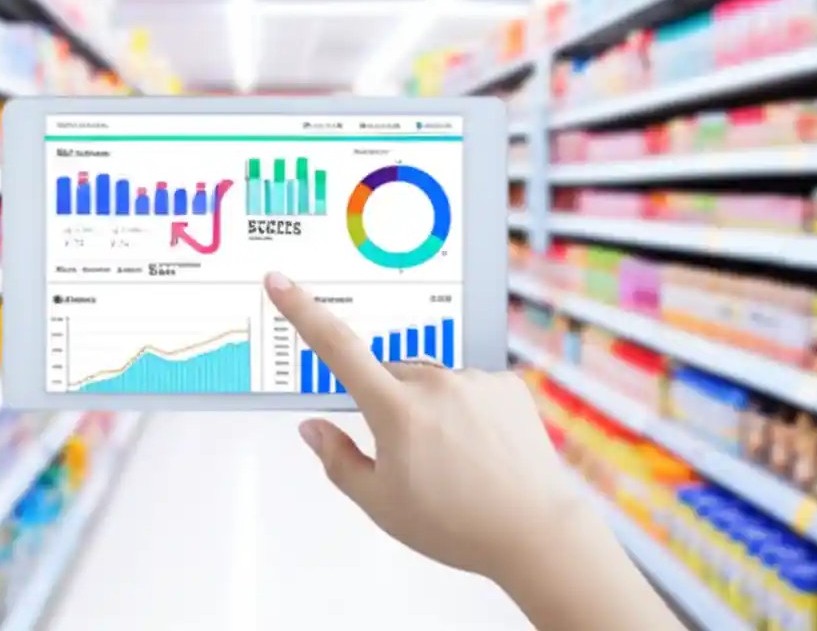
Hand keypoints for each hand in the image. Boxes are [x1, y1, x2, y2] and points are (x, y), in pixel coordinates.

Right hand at [264, 272, 578, 582]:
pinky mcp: (507, 384)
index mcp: (396, 410)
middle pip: (390, 375)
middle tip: (410, 455)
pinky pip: (471, 386)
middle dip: (388, 402)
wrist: (536, 532)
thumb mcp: (380, 504)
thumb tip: (312, 429)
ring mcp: (474, 380)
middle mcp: (435, 383)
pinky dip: (468, 408)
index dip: (302, 311)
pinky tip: (482, 448)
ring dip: (430, 406)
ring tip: (454, 459)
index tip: (280, 282)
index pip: (336, 348)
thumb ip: (338, 460)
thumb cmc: (458, 525)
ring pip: (432, 381)